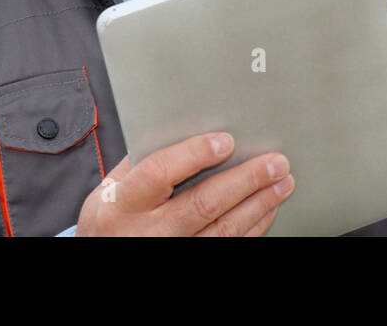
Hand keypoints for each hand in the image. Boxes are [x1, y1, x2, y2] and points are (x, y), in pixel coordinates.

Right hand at [75, 132, 295, 235]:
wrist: (104, 256)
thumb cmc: (110, 220)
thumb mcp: (110, 188)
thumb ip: (141, 161)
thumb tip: (186, 127)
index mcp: (123, 203)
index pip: (159, 174)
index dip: (193, 155)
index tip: (226, 140)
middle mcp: (148, 232)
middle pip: (202, 204)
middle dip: (244, 180)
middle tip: (274, 162)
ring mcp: (172, 250)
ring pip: (222, 230)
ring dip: (258, 204)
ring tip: (282, 182)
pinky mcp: (189, 260)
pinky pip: (228, 246)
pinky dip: (253, 227)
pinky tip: (267, 209)